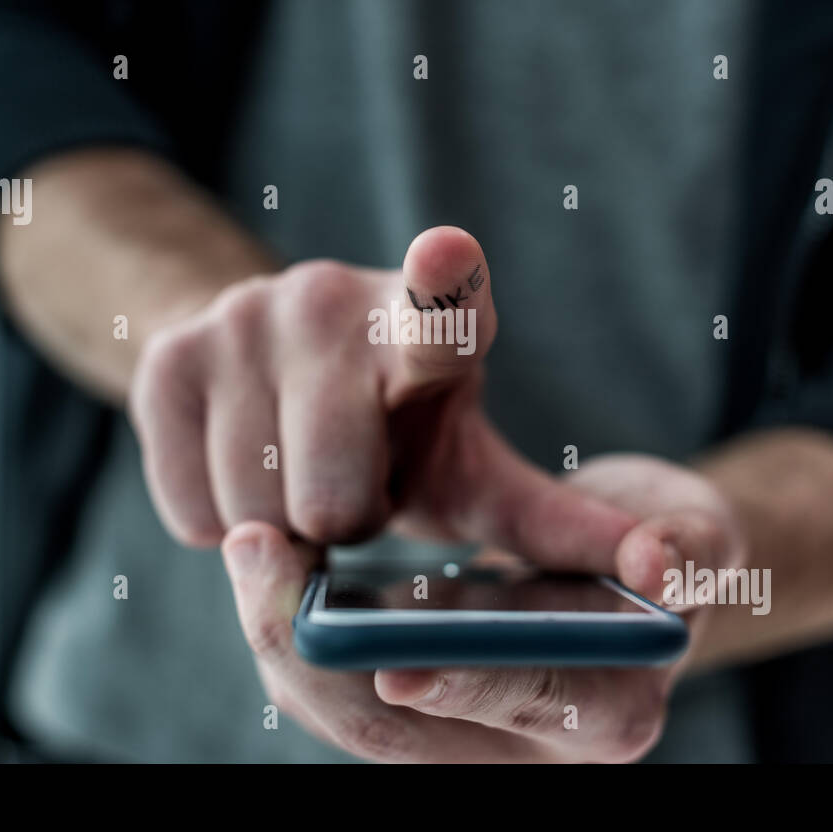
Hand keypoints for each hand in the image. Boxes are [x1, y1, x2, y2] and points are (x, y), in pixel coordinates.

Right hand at [128, 226, 640, 569]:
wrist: (268, 366)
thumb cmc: (396, 434)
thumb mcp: (475, 475)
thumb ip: (559, 525)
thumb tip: (664, 577)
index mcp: (432, 325)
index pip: (442, 304)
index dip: (443, 284)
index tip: (448, 253)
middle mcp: (330, 299)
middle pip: (333, 501)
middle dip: (345, 525)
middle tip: (354, 485)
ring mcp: (241, 318)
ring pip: (254, 513)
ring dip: (279, 527)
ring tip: (298, 471)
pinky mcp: (168, 355)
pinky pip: (189, 510)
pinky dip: (218, 517)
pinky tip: (241, 466)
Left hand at [219, 456, 745, 762]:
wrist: (618, 566)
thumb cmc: (658, 543)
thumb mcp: (695, 529)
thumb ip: (692, 543)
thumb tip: (662, 562)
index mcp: (606, 708)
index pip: (528, 704)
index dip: (467, 687)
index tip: (399, 665)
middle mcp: (524, 744)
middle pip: (399, 732)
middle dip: (319, 654)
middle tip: (264, 557)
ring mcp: (457, 734)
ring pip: (348, 716)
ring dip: (286, 640)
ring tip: (250, 549)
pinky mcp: (409, 707)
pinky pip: (334, 691)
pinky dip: (297, 634)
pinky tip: (269, 566)